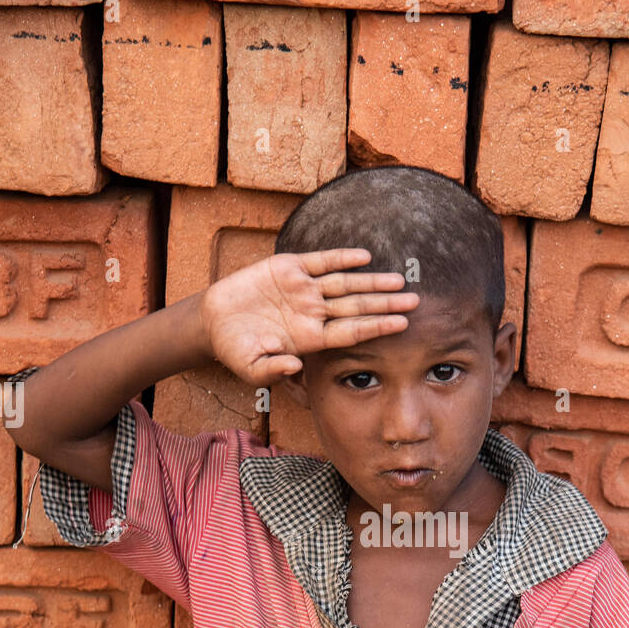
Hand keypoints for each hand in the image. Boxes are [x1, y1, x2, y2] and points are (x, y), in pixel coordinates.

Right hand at [200, 248, 418, 386]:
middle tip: (415, 301)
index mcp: (310, 338)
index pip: (352, 332)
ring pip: (345, 283)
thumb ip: (273, 370)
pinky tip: (363, 257)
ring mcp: (304, 289)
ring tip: (398, 280)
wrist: (213, 322)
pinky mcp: (289, 268)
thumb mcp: (251, 368)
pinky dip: (341, 258)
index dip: (376, 327)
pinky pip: (321, 261)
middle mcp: (314, 312)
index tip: (402, 325)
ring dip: (371, 282)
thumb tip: (294, 367)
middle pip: (357, 307)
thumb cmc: (236, 350)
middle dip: (385, 304)